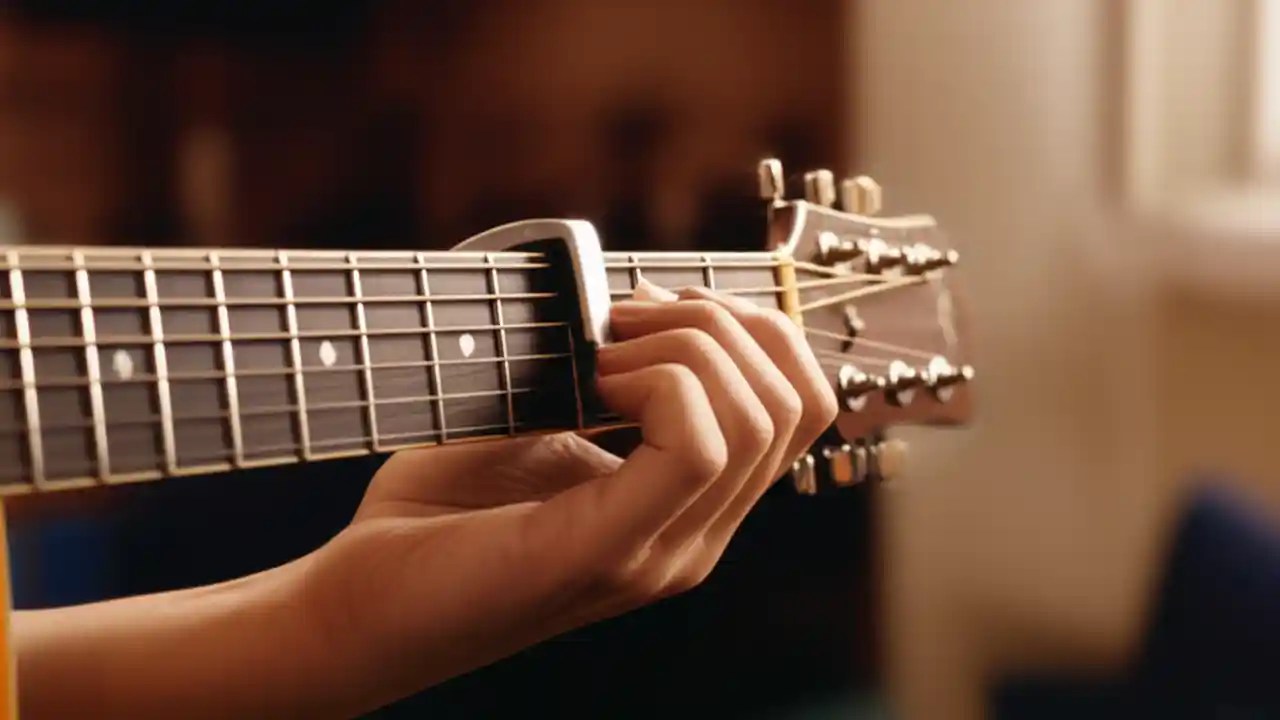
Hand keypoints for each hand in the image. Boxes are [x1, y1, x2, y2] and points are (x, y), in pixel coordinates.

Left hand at [296, 283, 837, 713]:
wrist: (356, 606)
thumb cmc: (437, 512)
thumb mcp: (543, 427)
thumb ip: (608, 382)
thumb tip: (642, 302)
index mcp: (687, 510)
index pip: (800, 409)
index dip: (753, 332)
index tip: (655, 308)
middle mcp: (693, 539)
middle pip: (792, 404)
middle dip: (721, 325)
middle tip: (623, 319)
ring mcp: (659, 553)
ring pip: (755, 419)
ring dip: (685, 347)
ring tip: (600, 352)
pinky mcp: (605, 551)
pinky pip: (695, 448)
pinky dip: (656, 382)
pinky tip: (590, 382)